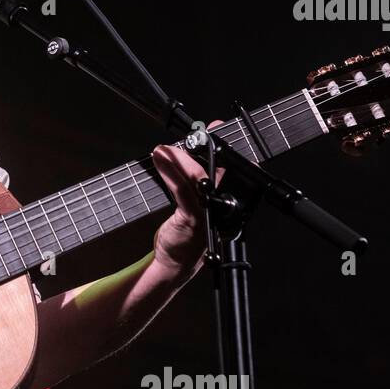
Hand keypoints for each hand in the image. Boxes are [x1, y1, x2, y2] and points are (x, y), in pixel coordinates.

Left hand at [149, 121, 224, 274]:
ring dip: (181, 158)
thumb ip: (186, 177)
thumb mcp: (190, 200)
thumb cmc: (184, 231)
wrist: (175, 262)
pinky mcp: (193, 218)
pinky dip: (171, 172)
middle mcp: (223, 203)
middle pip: (216, 168)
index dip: (224, 144)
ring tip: (166, 148)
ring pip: (198, 176)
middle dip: (204, 148)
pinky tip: (160, 159)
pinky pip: (183, 189)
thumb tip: (176, 150)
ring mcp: (209, 210)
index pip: (229, 165)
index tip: (215, 126)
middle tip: (193, 134)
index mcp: (227, 197)